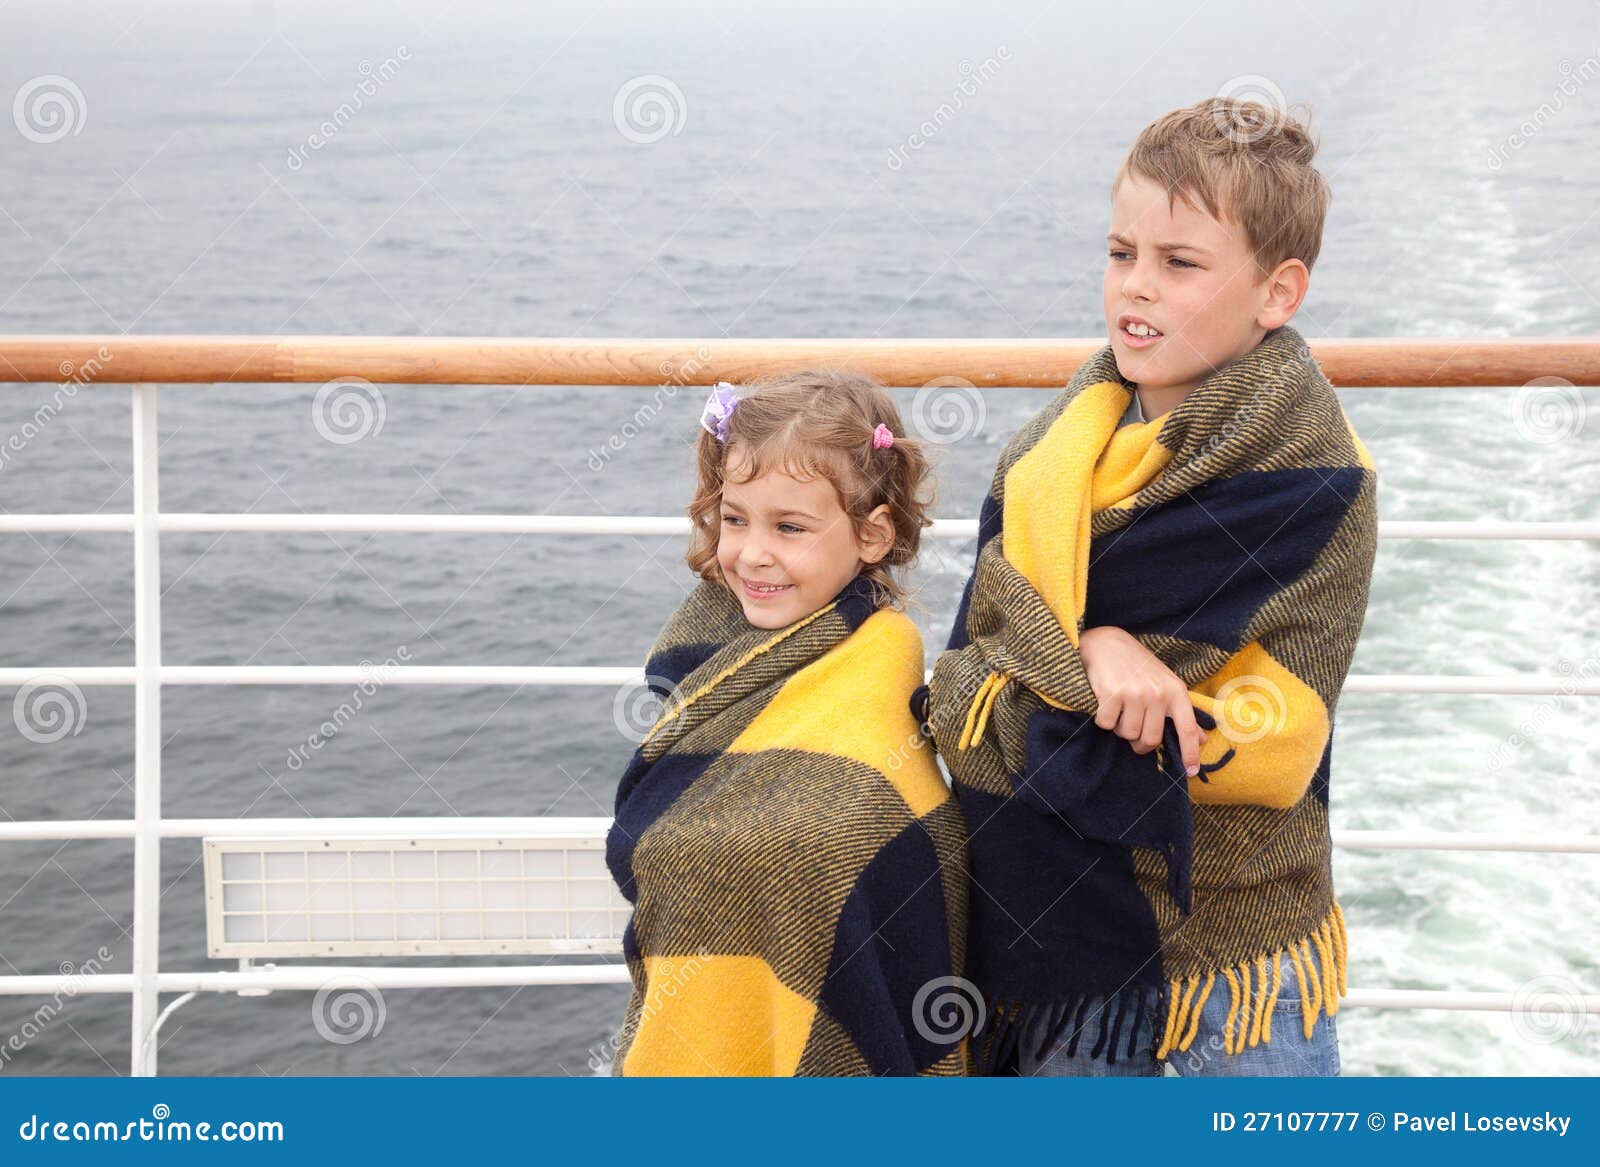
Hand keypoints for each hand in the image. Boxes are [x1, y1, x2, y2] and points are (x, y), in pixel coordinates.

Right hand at [1079, 625, 1207, 776]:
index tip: (1191, 772)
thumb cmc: (1138, 667)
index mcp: (1175, 691)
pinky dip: (1103, 719)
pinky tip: (1105, 703)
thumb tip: (1202, 740)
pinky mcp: (1111, 694)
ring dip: (1120, 728)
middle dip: (1138, 742)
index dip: (1190, 753)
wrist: (1106, 643)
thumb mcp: (1165, 684)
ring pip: (1127, 734)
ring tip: (1119, 710)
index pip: (1187, 729)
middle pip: (1150, 740)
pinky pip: (1107, 724)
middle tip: (1132, 729)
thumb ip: (1182, 713)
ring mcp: (1134, 693)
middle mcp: (1158, 693)